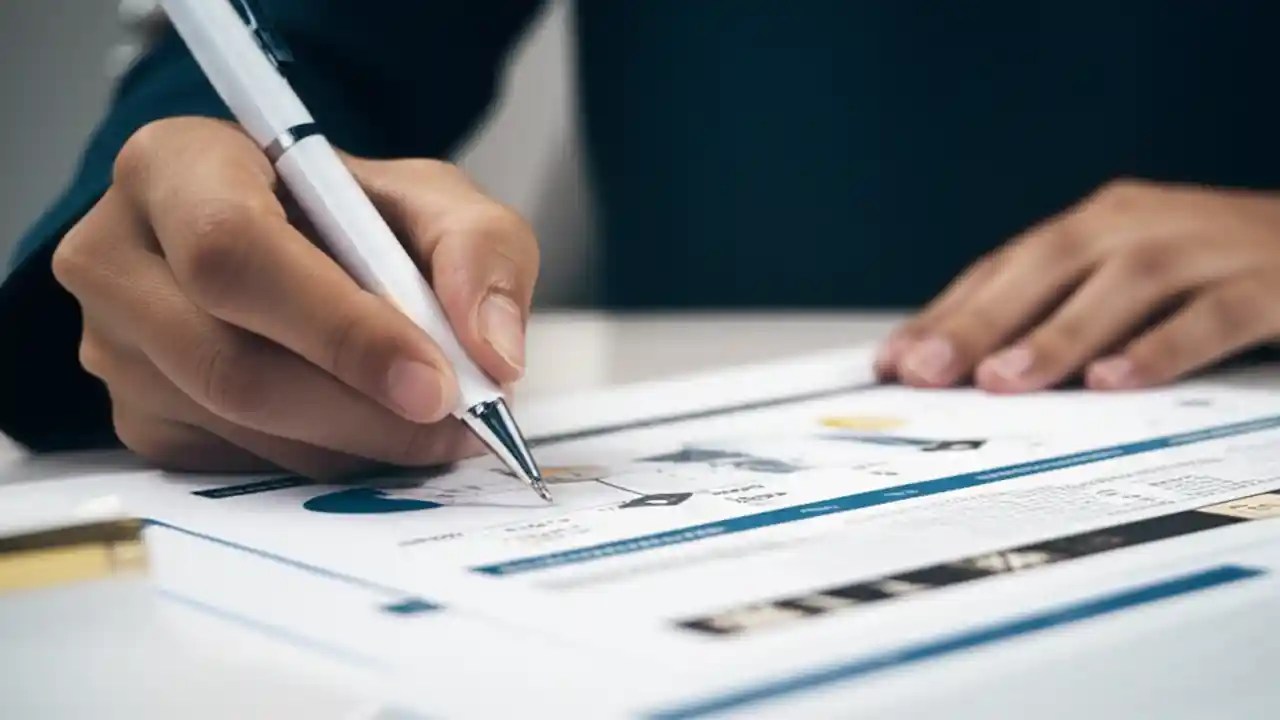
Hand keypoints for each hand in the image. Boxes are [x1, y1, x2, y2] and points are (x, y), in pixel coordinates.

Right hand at [53, 117, 538, 477]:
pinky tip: (373, 432)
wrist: (300, 248)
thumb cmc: (353, 214)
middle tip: (456, 425)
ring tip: (434, 425)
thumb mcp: (434, 201)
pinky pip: (237, 467)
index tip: (435, 382)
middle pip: (228, 362)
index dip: (339, 329)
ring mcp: (115, 347)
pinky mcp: (139, 420)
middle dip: (361, 409)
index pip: (234, 251)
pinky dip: (327, 461)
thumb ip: (480, 253)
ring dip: (356, 443)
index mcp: (174, 166)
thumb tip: (493, 354)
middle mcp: (116, 255)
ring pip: (238, 427)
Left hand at [875, 179, 1279, 391]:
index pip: (1005, 268)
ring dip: (1058, 333)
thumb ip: (1060, 317)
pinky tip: (1117, 381)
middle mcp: (1142, 225)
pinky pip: (1213, 313)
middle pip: (1047, 266)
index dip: (945, 313)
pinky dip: (1162, 346)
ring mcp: (1207, 248)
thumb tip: (972, 372)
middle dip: (979, 321)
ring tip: (1003, 379)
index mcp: (1101, 225)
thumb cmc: (1217, 271)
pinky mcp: (1270, 281)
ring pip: (1122, 283)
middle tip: (924, 372)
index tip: (891, 362)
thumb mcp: (1130, 285)